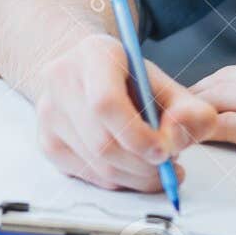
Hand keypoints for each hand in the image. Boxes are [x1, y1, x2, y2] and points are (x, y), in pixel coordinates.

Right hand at [32, 34, 216, 191]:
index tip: (164, 152)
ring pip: (96, 165)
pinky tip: (133, 168)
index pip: (106, 103)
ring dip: (135, 177)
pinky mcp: (46, 141)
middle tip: (171, 166)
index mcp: (93, 54)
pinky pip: (87, 176)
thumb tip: (177, 139)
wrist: (87, 72)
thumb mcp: (165, 84)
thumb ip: (189, 109)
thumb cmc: (130, 80)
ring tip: (156, 165)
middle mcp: (61, 79)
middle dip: (143, 165)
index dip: (137, 135)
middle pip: (102, 142)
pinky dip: (118, 180)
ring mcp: (48, 113)